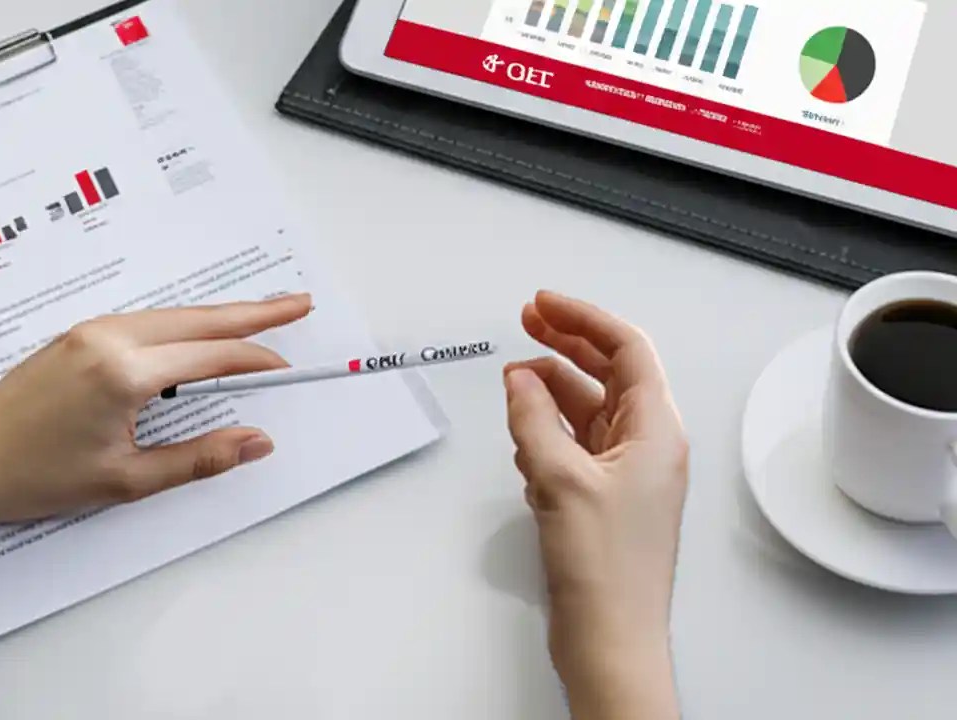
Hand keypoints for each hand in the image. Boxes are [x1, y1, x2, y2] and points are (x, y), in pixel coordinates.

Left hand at [0, 294, 313, 533]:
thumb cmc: (32, 477)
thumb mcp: (125, 480)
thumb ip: (198, 457)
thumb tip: (253, 441)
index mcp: (122, 372)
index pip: (211, 356)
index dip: (255, 358)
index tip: (287, 364)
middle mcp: (107, 338)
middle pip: (199, 319)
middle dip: (253, 311)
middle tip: (297, 304)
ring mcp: (88, 331)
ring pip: (172, 315)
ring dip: (218, 315)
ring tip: (259, 315)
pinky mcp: (76, 336)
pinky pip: (145, 321)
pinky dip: (183, 324)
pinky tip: (200, 333)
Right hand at [504, 291, 686, 719]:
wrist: (610, 636)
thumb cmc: (608, 569)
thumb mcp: (561, 478)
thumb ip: (535, 420)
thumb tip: (520, 381)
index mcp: (656, 431)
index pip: (627, 350)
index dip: (584, 319)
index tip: (546, 303)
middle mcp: (646, 445)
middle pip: (607, 374)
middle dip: (565, 345)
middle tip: (527, 320)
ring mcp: (624, 472)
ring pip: (586, 409)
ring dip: (549, 391)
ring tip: (514, 381)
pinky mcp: (600, 498)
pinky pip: (573, 445)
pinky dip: (546, 431)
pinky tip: (524, 435)